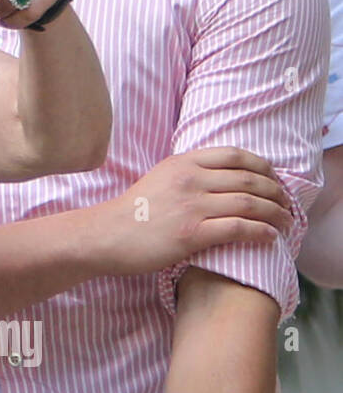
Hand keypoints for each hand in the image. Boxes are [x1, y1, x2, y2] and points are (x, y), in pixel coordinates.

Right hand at [97, 147, 292, 276]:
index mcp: (182, 163)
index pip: (235, 155)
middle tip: (287, 205)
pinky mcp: (192, 234)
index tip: (274, 179)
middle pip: (249, 180)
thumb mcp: (160, 178)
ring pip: (250, 204)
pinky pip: (238, 228)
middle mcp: (190, 180)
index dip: (263, 167)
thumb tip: (223, 176)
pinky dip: (260, 232)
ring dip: (275, 214)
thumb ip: (189, 173)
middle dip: (276, 193)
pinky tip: (269, 237)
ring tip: (285, 222)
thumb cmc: (132, 211)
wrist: (105, 235)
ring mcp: (191, 206)